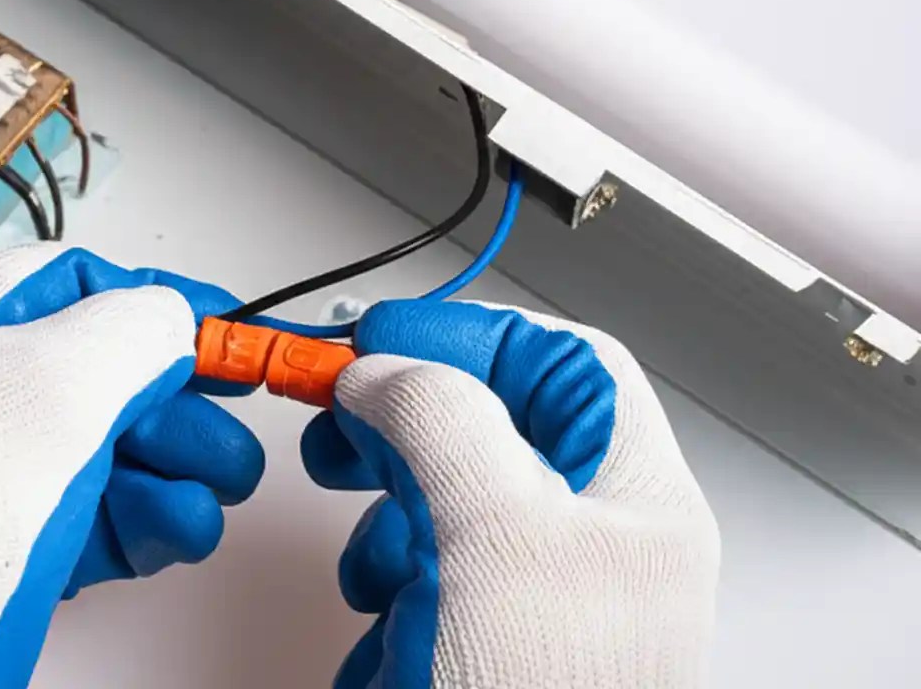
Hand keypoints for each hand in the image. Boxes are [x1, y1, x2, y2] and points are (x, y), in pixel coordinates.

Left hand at [0, 246, 263, 688]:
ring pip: (92, 453)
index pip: (70, 283)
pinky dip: (132, 521)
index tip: (227, 328)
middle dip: (176, 409)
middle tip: (231, 437)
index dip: (159, 304)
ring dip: (167, 473)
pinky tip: (179, 531)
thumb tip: (170, 318)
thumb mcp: (47, 387)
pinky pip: (73, 513)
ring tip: (216, 494)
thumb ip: (130, 332)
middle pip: (92, 374)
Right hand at [301, 300, 719, 687]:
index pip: (560, 364)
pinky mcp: (477, 640)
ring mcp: (532, 595)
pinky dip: (385, 583)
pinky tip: (385, 625)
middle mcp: (592, 541)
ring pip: (445, 499)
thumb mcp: (498, 535)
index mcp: (633, 498)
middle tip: (341, 418)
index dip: (468, 335)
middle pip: (492, 425)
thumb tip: (385, 369)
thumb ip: (442, 421)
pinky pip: (421, 572)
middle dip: (408, 422)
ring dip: (390, 515)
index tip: (381, 337)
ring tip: (379, 560)